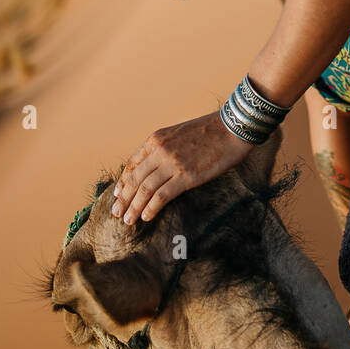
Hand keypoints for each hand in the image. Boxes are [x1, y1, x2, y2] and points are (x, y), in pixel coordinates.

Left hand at [112, 111, 250, 223]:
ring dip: (134, 207)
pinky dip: (151, 208)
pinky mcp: (187, 176)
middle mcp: (160, 150)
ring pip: (145, 189)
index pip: (132, 164)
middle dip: (124, 198)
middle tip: (116, 213)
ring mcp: (173, 163)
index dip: (123, 182)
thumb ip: (165, 147)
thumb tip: (156, 168)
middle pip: (135, 179)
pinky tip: (146, 217)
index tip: (118, 194)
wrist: (232, 128)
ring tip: (128, 220)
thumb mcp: (179, 133)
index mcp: (156, 139)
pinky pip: (162, 196)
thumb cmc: (210, 131)